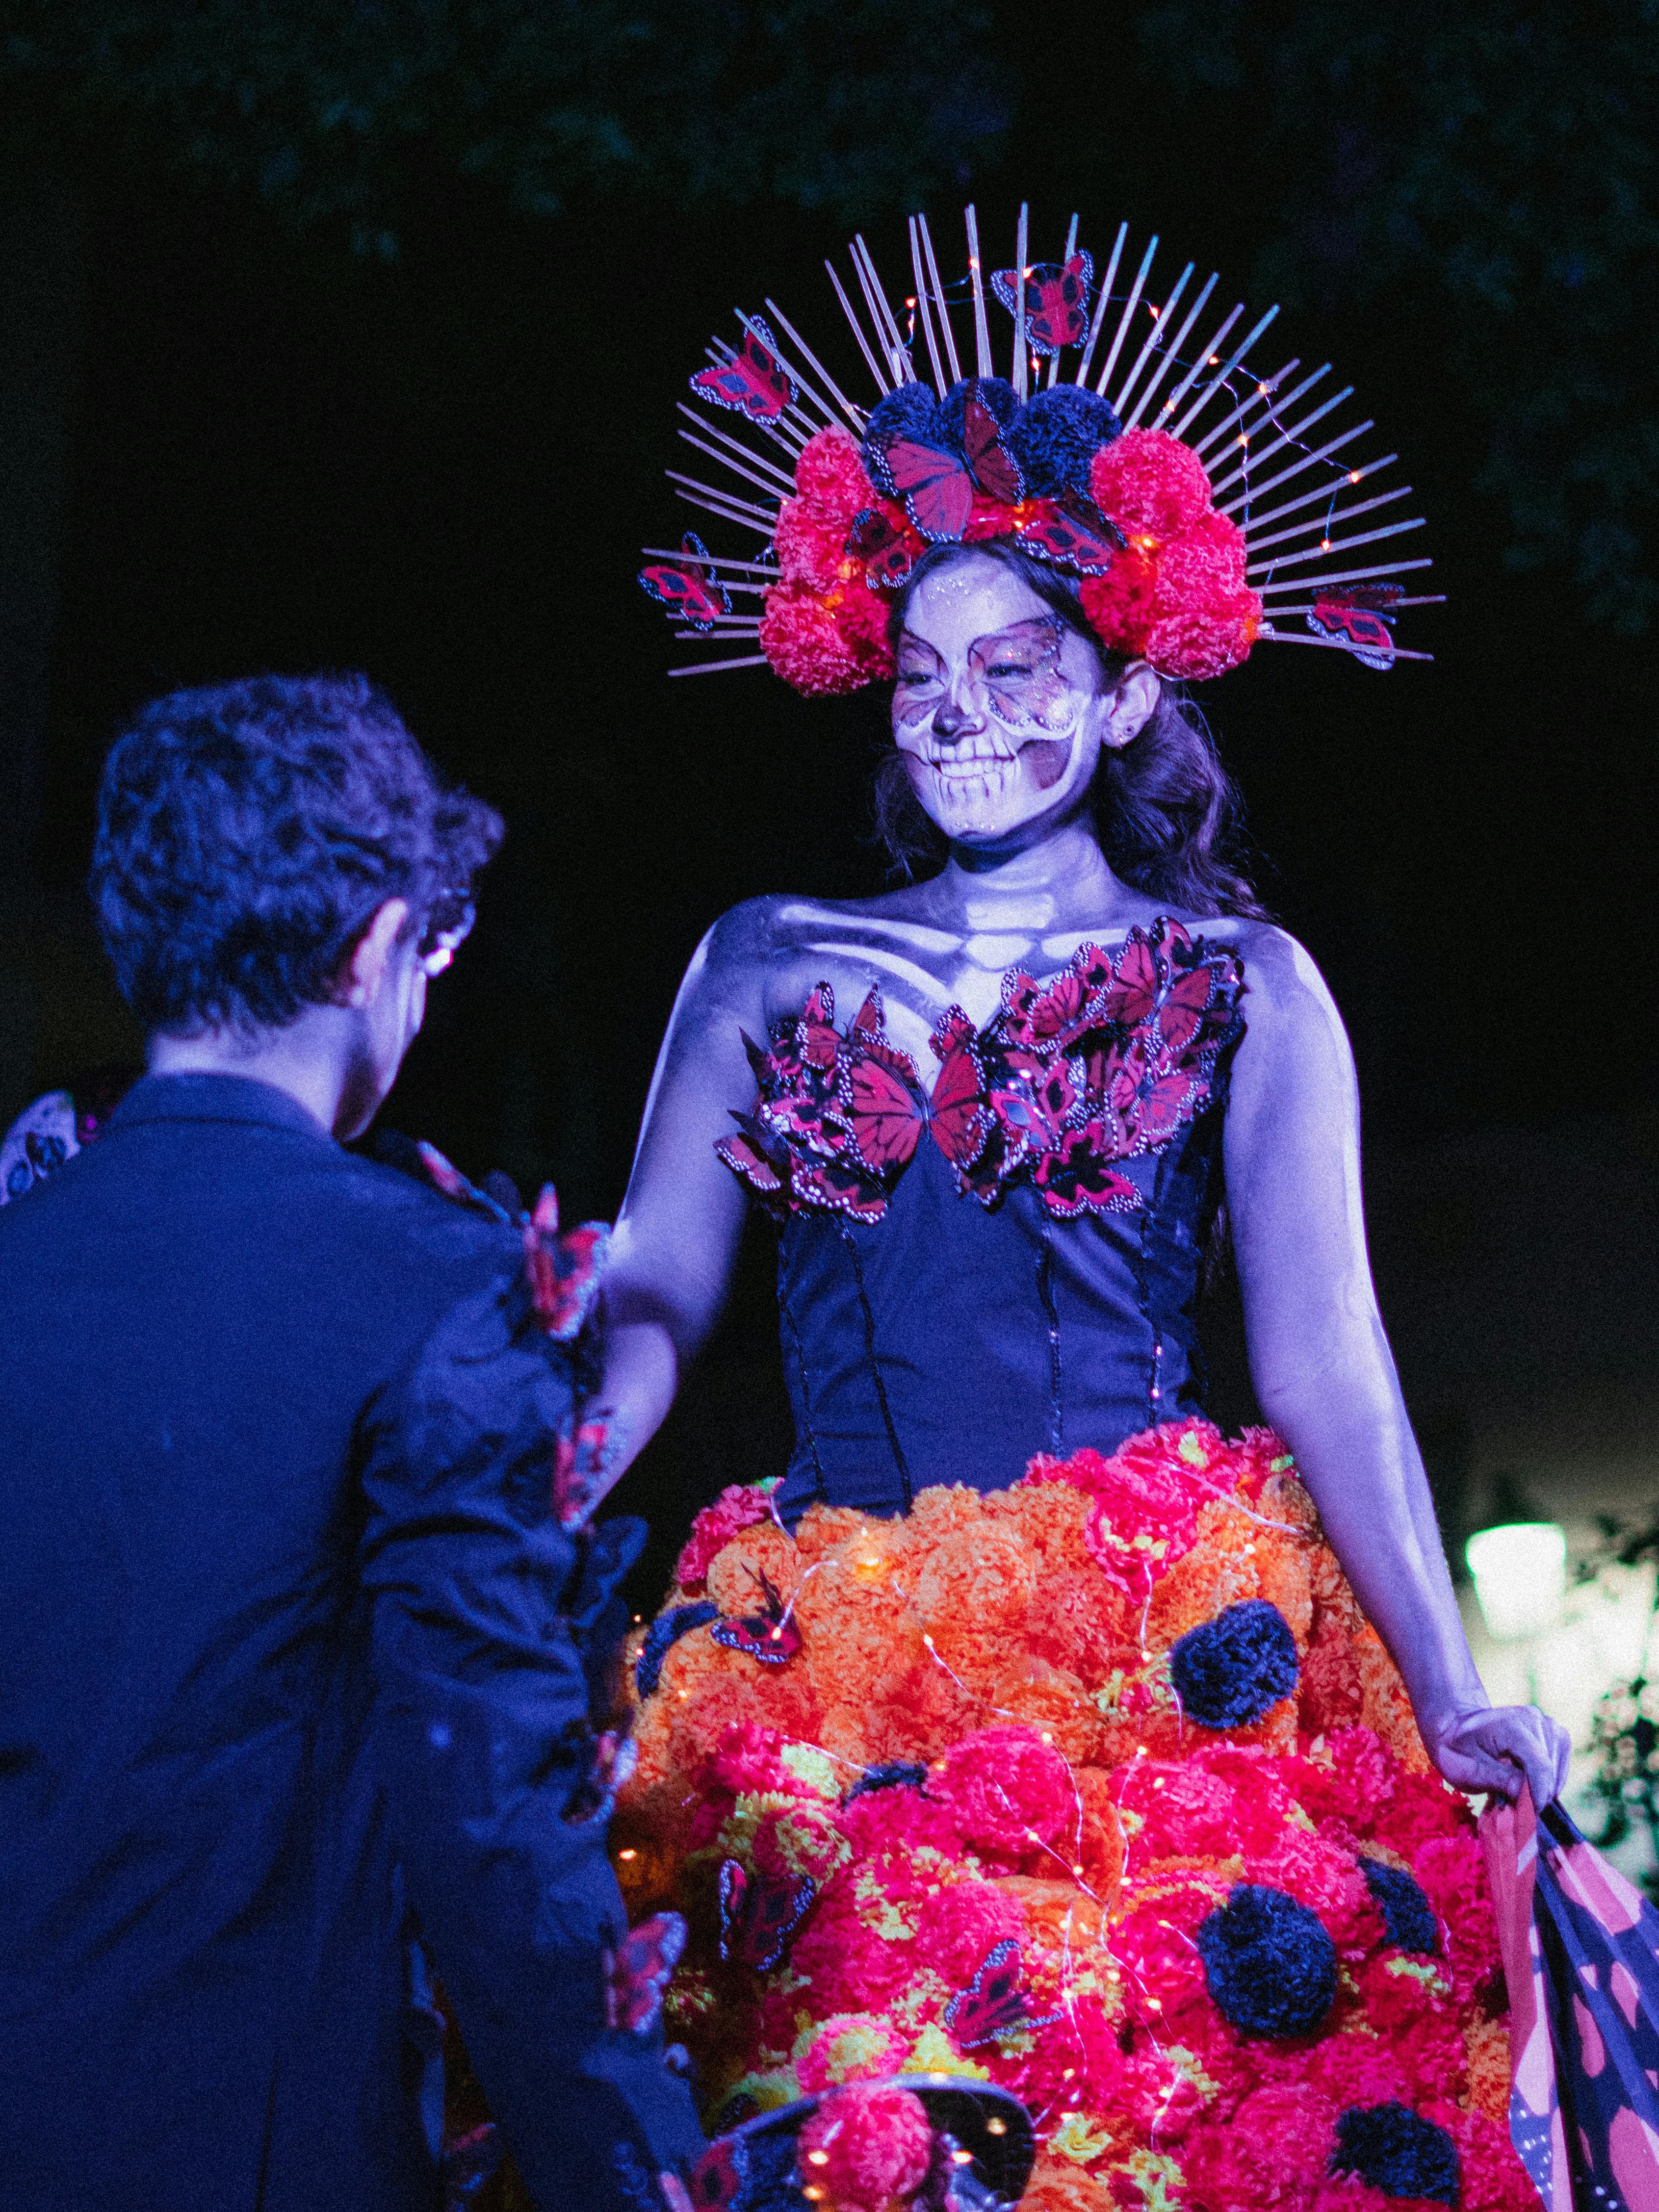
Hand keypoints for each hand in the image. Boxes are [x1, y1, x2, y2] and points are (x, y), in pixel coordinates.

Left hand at [1421, 1702, 1571, 1809]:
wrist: (1457, 1729)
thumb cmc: (1457, 1751)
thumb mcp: (1466, 1770)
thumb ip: (1496, 1780)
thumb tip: (1525, 1796)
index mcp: (1508, 1724)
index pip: (1538, 1763)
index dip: (1538, 1793)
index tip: (1530, 1814)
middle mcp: (1531, 1718)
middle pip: (1549, 1766)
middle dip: (1538, 1792)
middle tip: (1519, 1807)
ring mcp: (1543, 1722)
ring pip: (1558, 1765)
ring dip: (1545, 1786)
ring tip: (1521, 1793)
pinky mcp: (1552, 1731)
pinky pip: (1561, 1761)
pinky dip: (1551, 1778)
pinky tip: (1532, 1784)